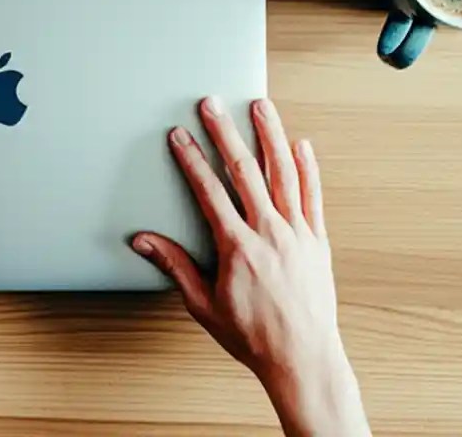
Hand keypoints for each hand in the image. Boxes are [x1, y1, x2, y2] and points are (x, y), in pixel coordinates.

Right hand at [132, 97, 369, 436]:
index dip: (191, 160)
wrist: (303, 357)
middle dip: (225, 133)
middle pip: (244, 171)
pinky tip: (301, 145)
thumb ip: (174, 265)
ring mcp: (298, 234)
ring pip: (283, 173)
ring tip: (261, 106)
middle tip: (213, 104)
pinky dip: (308, 167)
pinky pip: (313, 196)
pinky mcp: (318, 241)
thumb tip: (143, 241)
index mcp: (237, 248)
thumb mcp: (203, 304)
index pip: (209, 192)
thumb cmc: (253, 336)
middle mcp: (269, 233)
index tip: (179, 136)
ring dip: (270, 136)